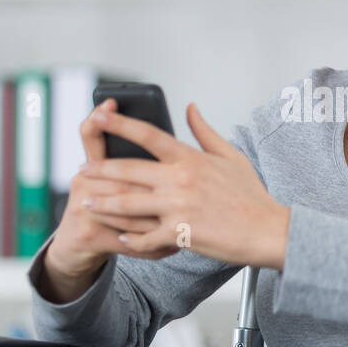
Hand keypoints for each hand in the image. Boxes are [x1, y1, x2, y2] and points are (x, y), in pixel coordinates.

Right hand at [46, 98, 178, 283]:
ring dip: (163, 217)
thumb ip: (132, 153)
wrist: (77, 249)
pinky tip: (174, 246)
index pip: (91, 135)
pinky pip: (129, 240)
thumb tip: (157, 125)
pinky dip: (155, 244)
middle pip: (121, 173)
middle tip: (188, 184)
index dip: (100, 119)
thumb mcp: (110, 179)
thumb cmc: (104, 209)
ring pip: (130, 208)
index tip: (110, 103)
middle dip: (156, 182)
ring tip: (191, 219)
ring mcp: (84, 209)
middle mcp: (84, 182)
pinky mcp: (89, 236)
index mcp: (94, 165)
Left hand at [80, 101, 290, 269]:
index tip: (98, 116)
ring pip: (128, 203)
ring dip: (103, 203)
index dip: (120, 125)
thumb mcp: (231, 156)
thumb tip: (190, 107)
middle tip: (80, 170)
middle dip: (100, 169)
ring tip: (86, 202)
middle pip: (129, 170)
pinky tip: (119, 237)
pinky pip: (145, 237)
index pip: (149, 135)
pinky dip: (131, 239)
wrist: (267, 230)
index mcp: (190, 158)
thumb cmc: (251, 195)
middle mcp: (180, 179)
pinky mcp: (180, 233)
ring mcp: (178, 207)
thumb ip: (205, 131)